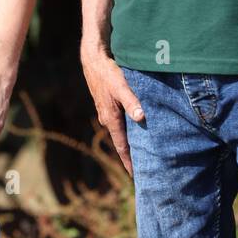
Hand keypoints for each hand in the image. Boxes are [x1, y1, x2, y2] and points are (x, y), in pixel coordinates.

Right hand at [80, 47, 144, 176]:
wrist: (93, 60)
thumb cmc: (107, 73)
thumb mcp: (121, 86)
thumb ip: (131, 101)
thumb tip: (141, 117)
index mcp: (111, 119)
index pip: (122, 147)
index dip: (129, 162)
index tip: (136, 177)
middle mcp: (107, 119)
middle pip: (121, 142)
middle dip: (131, 155)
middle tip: (145, 169)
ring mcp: (106, 112)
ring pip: (121, 131)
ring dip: (130, 141)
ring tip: (143, 151)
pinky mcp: (108, 105)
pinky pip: (119, 122)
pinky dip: (128, 129)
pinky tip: (136, 128)